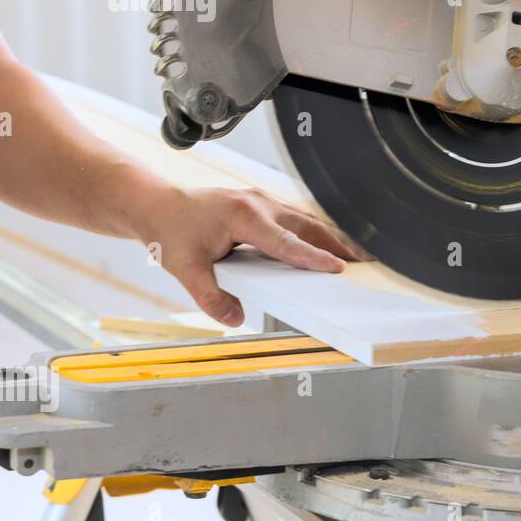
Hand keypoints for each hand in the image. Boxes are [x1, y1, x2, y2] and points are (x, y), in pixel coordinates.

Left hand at [142, 186, 358, 326]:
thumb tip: (236, 319)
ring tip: (354, 257)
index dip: (313, 257)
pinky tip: (326, 244)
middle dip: (337, 245)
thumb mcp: (185, 269)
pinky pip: (295, 219)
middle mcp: (257, 204)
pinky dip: (314, 232)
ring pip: (305, 220)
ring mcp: (261, 201)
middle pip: (307, 227)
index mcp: (243, 217)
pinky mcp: (261, 204)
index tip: (337, 269)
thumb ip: (211, 297)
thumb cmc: (170, 232)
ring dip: (329, 237)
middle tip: (363, 264)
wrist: (158, 205)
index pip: (286, 243)